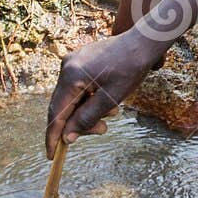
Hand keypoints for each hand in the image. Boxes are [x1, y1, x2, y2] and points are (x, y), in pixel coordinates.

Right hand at [43, 31, 164, 154]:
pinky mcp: (81, 61)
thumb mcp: (110, 99)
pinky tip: (108, 102)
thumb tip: (67, 138)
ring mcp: (73, 62)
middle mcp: (67, 67)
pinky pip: (79, 88)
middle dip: (79, 123)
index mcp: (71, 75)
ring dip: (88, 111)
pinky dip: (90, 99)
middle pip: (64, 106)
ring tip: (112, 113)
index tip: (52, 156)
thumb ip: (86, 119)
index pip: (56, 113)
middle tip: (102, 129)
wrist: (144, 41)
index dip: (53, 137)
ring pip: (73, 98)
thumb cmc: (131, 67)